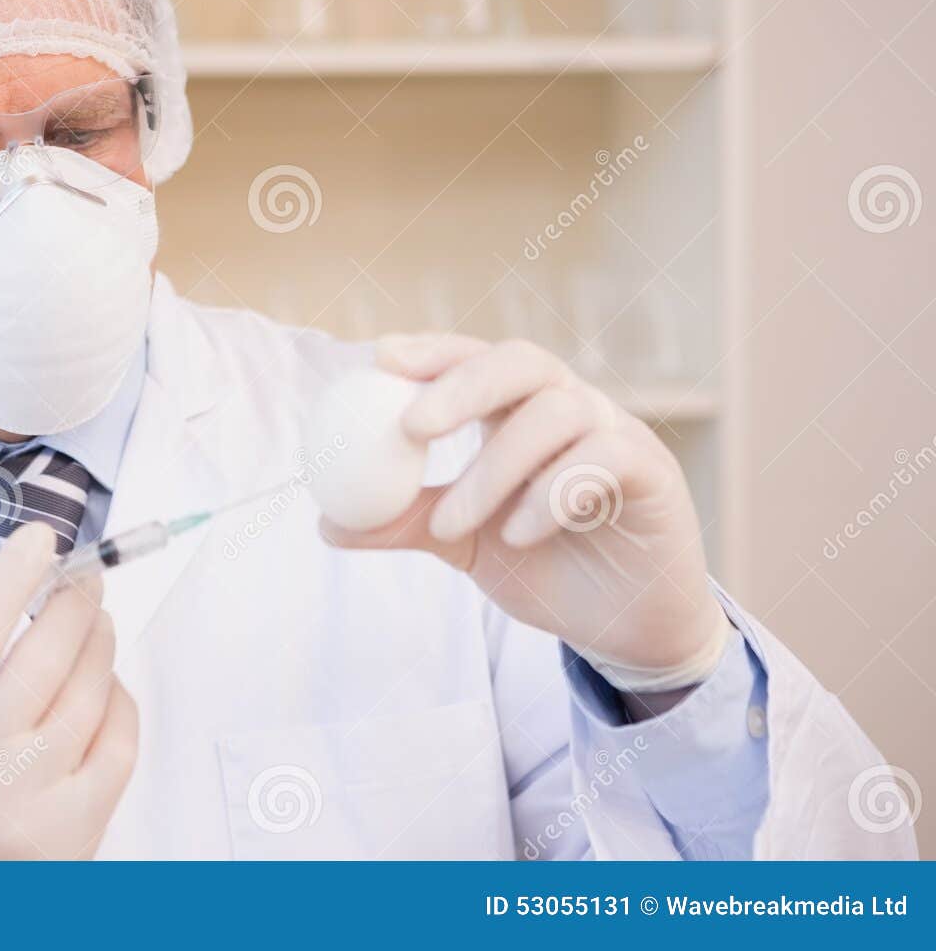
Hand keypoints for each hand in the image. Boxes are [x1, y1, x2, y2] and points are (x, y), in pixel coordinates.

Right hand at [0, 522, 138, 859]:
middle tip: (85, 576)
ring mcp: (30, 799)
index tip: (43, 537)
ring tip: (97, 623)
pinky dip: (122, 705)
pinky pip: (117, 747)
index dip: (15, 574)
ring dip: (102, 645)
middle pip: (45, 653)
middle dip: (75, 600)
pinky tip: (110, 688)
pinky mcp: (73, 833)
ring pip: (89, 693)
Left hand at [322, 334, 726, 685]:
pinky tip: (519, 533)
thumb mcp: (462, 544)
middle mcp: (570, 407)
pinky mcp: (652, 471)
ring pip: (555, 413)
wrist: (622, 627)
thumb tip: (326, 523)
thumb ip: (404, 524)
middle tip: (411, 426)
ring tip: (452, 525)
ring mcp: (616, 432)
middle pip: (520, 361)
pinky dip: (551, 493)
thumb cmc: (543, 567)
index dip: (432, 351)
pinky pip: (602, 458)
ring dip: (493, 467)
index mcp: (519, 411)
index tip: (379, 359)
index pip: (476, 358)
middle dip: (462, 383)